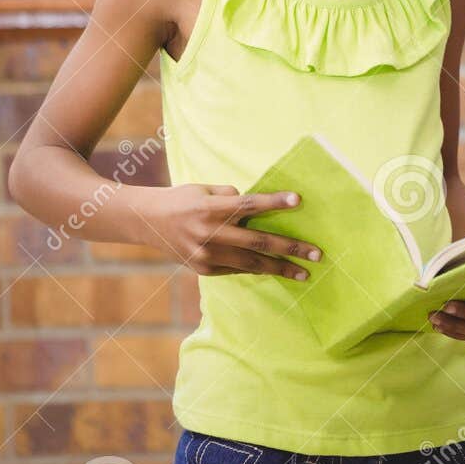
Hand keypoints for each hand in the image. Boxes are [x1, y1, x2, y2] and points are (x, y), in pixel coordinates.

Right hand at [143, 183, 321, 278]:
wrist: (147, 222)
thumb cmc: (184, 200)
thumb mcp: (206, 190)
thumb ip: (233, 198)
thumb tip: (260, 208)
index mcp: (211, 208)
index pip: (249, 205)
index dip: (274, 202)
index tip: (298, 199)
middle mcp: (210, 233)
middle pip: (258, 241)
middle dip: (290, 248)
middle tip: (317, 254)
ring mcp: (207, 255)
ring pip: (252, 263)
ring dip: (281, 268)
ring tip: (304, 272)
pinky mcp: (205, 270)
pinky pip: (238, 269)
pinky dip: (258, 268)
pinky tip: (276, 269)